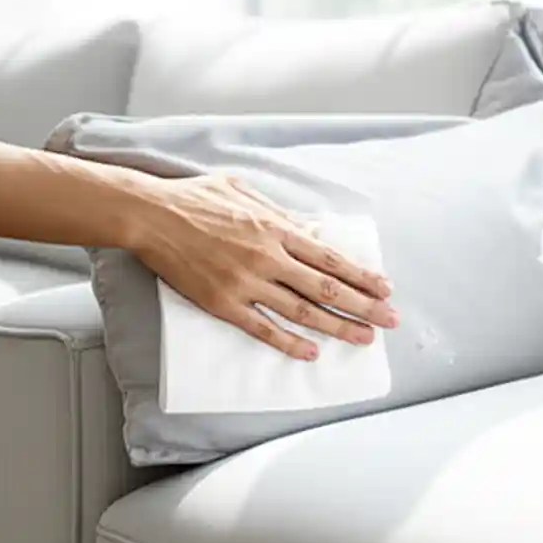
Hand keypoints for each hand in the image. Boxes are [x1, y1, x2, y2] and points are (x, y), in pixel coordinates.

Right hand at [130, 174, 397, 359]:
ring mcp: (246, 283)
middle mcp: (268, 257)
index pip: (331, 258)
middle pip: (327, 288)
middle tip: (390, 320)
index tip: (385, 289)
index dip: (362, 276)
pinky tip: (311, 353)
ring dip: (337, 327)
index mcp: (277, 228)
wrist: (152, 216)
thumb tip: (309, 229)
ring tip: (364, 339)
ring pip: (302, 311)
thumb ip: (279, 212)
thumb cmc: (197, 197)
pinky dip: (289, 342)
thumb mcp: (245, 190)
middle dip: (364, 306)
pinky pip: (262, 328)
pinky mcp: (223, 303)